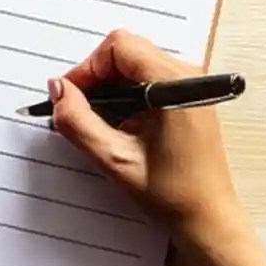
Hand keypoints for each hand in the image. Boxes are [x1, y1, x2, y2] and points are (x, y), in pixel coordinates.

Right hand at [49, 30, 241, 238]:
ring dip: (111, 88)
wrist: (207, 218)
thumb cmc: (172, 194)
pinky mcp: (190, 98)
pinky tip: (120, 125)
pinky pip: (150, 79)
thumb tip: (58, 90)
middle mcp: (188, 77)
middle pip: (128, 51)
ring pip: (137, 64)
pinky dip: (128, 95)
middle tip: (78, 110)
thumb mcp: (114, 159)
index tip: (70, 95)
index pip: (119, 46)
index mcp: (174, 84)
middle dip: (97, 77)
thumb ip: (78, 121)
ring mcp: (192, 86)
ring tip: (99, 123)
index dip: (87, 67)